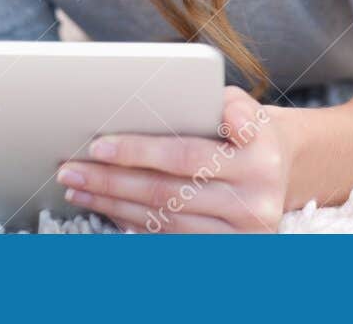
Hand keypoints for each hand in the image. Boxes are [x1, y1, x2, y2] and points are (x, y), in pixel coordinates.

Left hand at [57, 85, 290, 232]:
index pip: (187, 152)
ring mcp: (244, 231)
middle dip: (112, 178)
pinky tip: (107, 208)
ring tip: (79, 187)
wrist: (281, 169)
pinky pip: (171, 238)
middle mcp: (256, 197)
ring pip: (164, 218)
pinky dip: (133, 223)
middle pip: (168, 189)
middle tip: (71, 167)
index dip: (139, 150)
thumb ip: (217, 101)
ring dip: (114, 203)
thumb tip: (187, 102)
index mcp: (260, 151)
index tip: (99, 144)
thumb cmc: (247, 130)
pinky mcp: (230, 250)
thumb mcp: (241, 105)